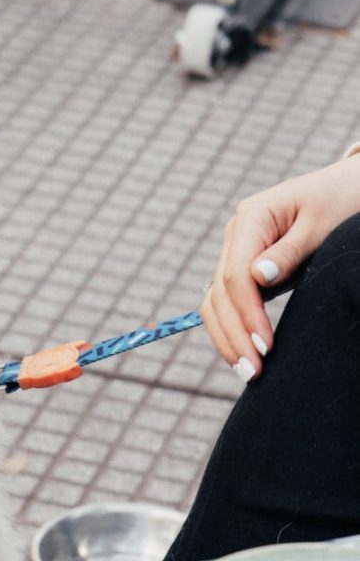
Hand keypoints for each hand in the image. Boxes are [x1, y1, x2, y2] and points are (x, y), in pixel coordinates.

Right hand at [202, 156, 359, 377]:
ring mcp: (238, 250)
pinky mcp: (246, 266)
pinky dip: (231, 327)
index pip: (236, 274)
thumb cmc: (344, 199)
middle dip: (233, 334)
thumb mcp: (324, 223)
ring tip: (246, 371)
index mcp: (252, 216)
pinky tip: (243, 353)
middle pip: (219, 291)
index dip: (247, 314)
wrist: (352, 186)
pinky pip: (228, 301)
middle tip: (253, 373)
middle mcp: (237, 234)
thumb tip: (259, 278)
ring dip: (226, 337)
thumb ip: (291, 251)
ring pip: (215, 299)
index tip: (265, 346)